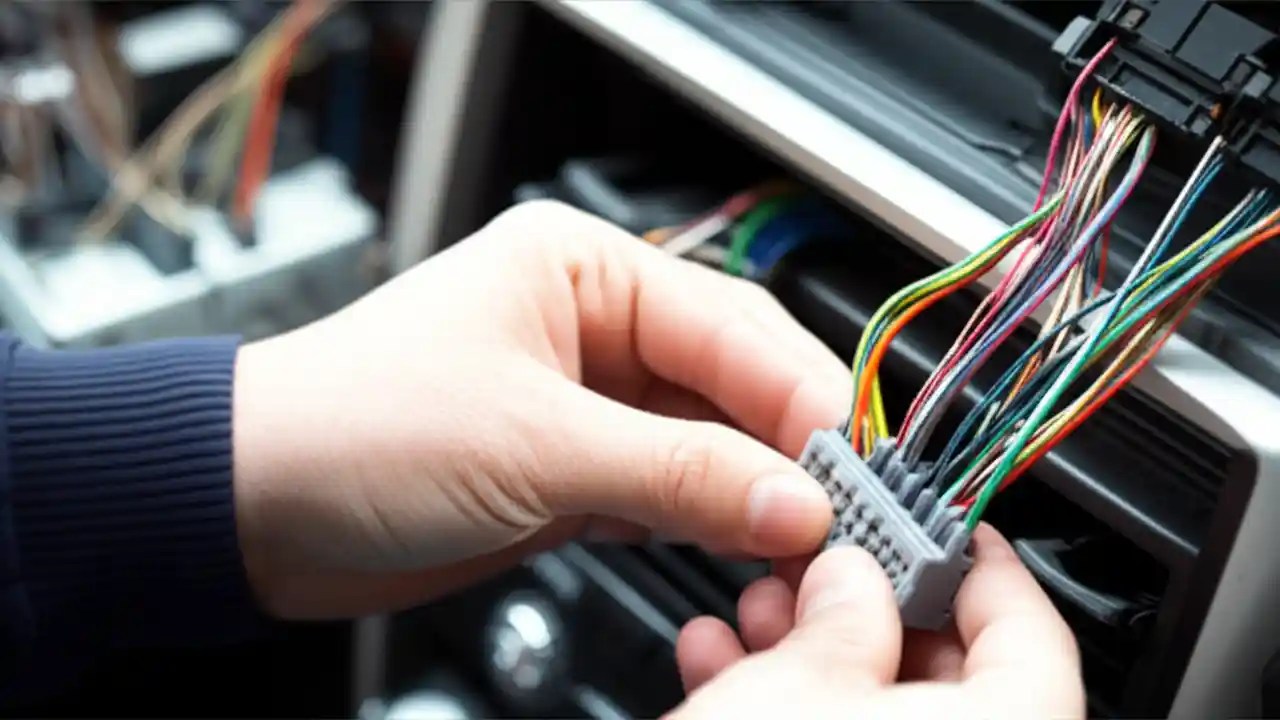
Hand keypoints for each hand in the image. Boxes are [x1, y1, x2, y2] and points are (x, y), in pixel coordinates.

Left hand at [231, 200, 852, 617]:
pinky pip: (664, 490)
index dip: (799, 395)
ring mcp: (583, 403)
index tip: (851, 463)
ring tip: (805, 540)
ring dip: (751, 492)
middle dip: (785, 446)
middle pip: (728, 381)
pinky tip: (742, 548)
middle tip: (846, 509)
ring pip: (702, 441)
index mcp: (581, 269)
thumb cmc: (355, 428)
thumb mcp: (535, 444)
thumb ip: (676, 473)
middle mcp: (590, 326)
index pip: (729, 323)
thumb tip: (792, 498)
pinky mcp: (570, 471)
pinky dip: (703, 521)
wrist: (254, 506)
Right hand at [673, 525, 1084, 719]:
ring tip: (757, 603)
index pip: (1033, 627)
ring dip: (814, 648)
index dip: (975, 557)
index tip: (934, 519)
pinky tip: (722, 663)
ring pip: (883, 709)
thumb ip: (844, 610)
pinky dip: (786, 704)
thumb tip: (853, 571)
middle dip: (869, 600)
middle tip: (821, 554)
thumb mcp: (797, 683)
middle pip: (950, 667)